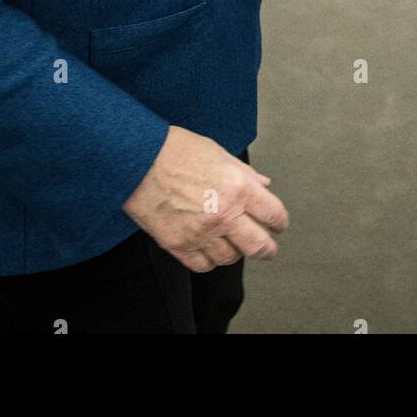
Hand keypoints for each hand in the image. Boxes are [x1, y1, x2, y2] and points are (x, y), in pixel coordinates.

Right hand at [122, 125, 287, 271]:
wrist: (137, 159)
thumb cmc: (174, 150)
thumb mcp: (218, 152)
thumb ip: (244, 173)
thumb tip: (263, 186)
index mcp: (237, 187)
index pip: (274, 215)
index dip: (279, 221)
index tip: (277, 224)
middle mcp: (223, 214)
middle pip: (259, 246)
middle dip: (267, 248)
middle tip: (267, 247)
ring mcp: (201, 232)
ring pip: (231, 258)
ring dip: (235, 251)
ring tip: (232, 242)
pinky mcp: (178, 245)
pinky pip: (203, 265)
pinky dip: (209, 260)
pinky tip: (208, 247)